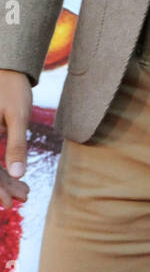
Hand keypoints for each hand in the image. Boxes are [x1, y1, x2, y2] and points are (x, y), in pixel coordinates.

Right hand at [0, 69, 32, 208]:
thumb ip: (17, 145)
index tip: (8, 203)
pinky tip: (18, 180)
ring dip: (3, 181)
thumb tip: (17, 175)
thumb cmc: (12, 88)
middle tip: (22, 198)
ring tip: (25, 193)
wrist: (6, 68)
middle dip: (1, 187)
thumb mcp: (18, 116)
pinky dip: (2, 170)